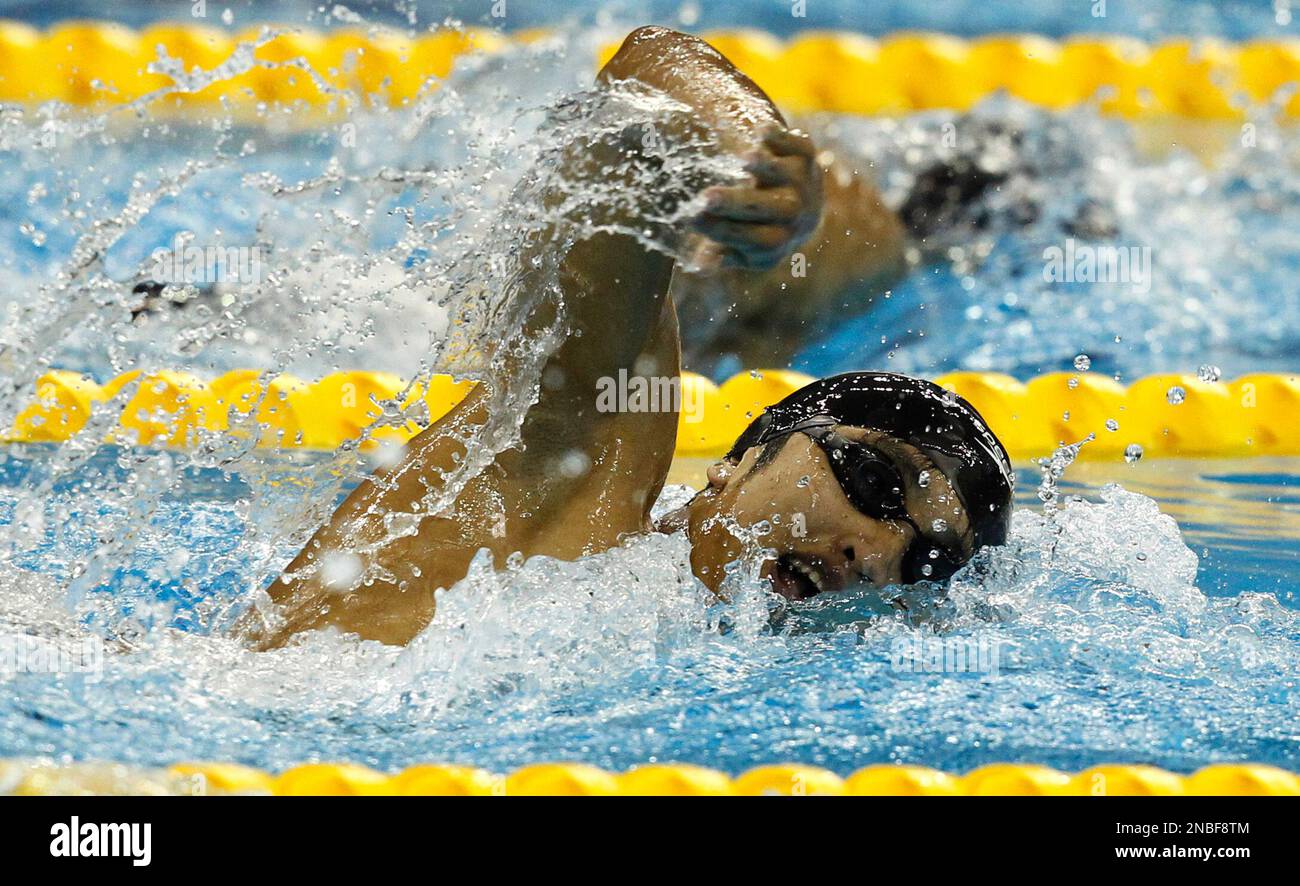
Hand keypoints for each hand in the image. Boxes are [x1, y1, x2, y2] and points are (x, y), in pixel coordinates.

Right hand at [690, 126, 823, 270]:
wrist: (801, 209)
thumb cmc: (755, 228)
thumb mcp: (737, 246)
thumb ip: (718, 253)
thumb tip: (699, 267)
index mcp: (776, 244)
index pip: (755, 240)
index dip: (725, 231)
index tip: (693, 218)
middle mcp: (795, 217)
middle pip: (773, 210)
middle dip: (738, 203)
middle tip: (706, 197)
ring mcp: (804, 186)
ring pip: (791, 177)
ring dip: (768, 168)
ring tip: (743, 160)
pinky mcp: (807, 158)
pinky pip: (802, 148)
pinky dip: (784, 139)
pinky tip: (761, 133)